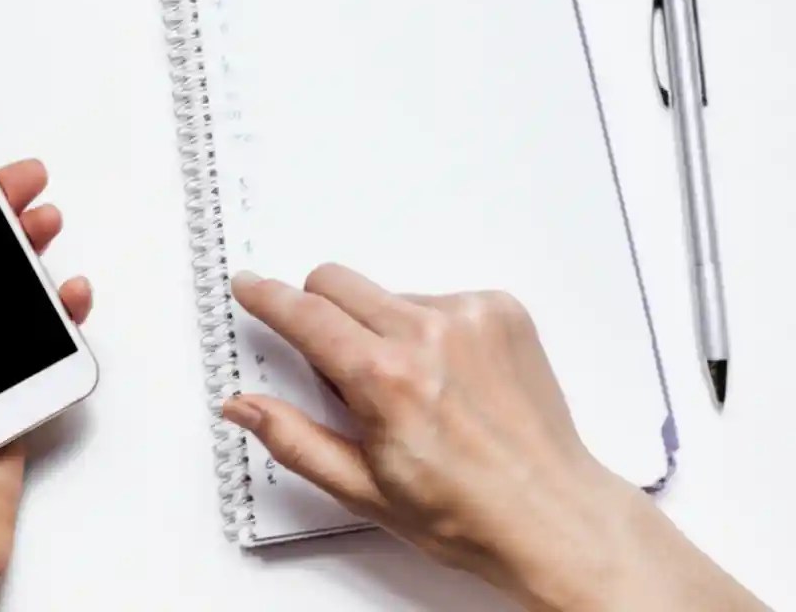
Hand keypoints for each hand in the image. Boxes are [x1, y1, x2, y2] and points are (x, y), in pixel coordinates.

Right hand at [224, 264, 763, 611]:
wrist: (552, 513)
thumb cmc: (468, 512)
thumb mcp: (363, 489)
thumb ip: (293, 438)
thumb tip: (243, 406)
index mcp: (386, 379)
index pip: (306, 315)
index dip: (268, 298)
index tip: (251, 286)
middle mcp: (429, 334)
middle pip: (338, 281)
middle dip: (320, 311)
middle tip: (340, 368)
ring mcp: (470, 316)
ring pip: (388, 293)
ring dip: (381, 327)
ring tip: (413, 388)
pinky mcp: (501, 310)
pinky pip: (438, 297)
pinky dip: (430, 328)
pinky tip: (449, 377)